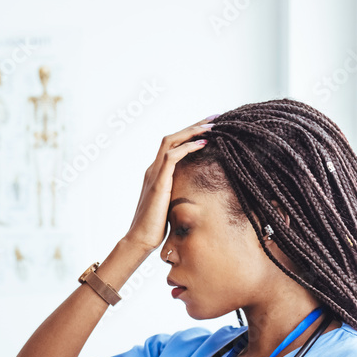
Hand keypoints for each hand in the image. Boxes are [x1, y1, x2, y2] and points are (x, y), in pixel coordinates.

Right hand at [123, 117, 216, 251]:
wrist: (140, 239)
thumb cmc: (156, 226)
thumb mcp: (172, 204)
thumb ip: (181, 192)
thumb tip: (199, 192)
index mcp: (157, 172)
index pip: (173, 144)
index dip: (191, 133)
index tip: (211, 126)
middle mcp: (153, 169)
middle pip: (173, 136)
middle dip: (195, 125)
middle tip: (216, 117)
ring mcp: (154, 174)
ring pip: (171, 141)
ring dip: (192, 131)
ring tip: (212, 126)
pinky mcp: (158, 183)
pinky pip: (171, 157)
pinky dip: (187, 147)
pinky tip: (203, 143)